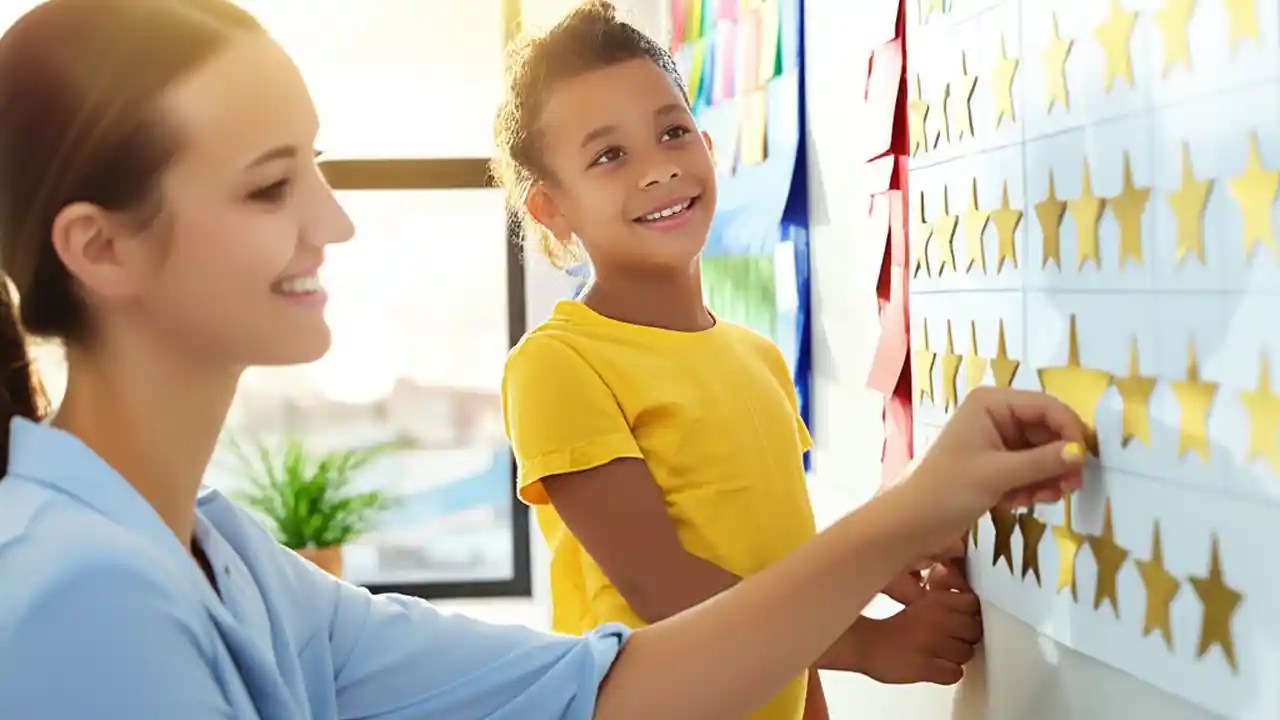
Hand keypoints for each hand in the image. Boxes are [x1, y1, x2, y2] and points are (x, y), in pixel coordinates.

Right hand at [845, 567, 981, 684]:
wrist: (864, 644)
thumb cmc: (892, 627)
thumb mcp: (921, 603)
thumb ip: (945, 601)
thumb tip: (969, 604)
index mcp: (935, 600)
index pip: (973, 604)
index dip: (969, 613)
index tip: (962, 619)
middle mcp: (937, 619)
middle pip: (974, 630)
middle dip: (966, 637)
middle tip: (952, 639)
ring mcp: (932, 644)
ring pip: (966, 654)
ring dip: (956, 656)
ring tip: (940, 653)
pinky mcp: (925, 667)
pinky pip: (955, 674)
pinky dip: (948, 673)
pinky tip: (936, 667)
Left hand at [892, 387, 1087, 555]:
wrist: (907, 524)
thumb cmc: (945, 490)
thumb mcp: (997, 474)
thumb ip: (1042, 462)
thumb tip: (1081, 453)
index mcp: (990, 403)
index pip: (1046, 406)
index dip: (1070, 430)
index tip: (1085, 460)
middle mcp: (994, 416)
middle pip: (1046, 431)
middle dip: (1060, 459)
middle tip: (1072, 486)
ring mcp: (995, 443)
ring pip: (1040, 454)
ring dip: (1048, 476)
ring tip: (1047, 497)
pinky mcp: (994, 468)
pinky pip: (1027, 471)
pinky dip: (1032, 486)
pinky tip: (1027, 502)